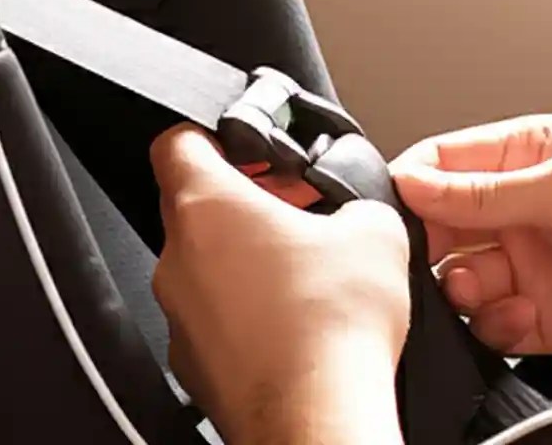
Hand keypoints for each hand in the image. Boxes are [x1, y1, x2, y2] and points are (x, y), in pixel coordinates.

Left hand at [150, 124, 408, 444]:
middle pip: (196, 207)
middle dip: (248, 201)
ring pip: (204, 265)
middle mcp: (178, 259)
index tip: (247, 146)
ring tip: (305, 271)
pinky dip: (246, 311)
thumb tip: (357, 212)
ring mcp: (179, 314)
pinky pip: (213, 318)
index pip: (176, 142)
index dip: (213, 135)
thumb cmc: (330, 329)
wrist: (317, 419)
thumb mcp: (375, 230)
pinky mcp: (193, 361)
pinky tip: (295, 322)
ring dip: (248, 258)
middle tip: (296, 209)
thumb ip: (357, 201)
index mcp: (206, 208)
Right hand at [389, 114, 551, 357]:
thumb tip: (411, 182)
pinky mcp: (539, 314)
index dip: (410, 186)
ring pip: (456, 279)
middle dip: (428, 246)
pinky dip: (495, 324)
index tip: (394, 209)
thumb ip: (482, 191)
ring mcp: (526, 263)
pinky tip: (525, 312)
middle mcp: (516, 210)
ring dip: (460, 287)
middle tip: (431, 257)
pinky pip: (489, 324)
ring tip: (482, 287)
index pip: (439, 165)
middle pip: (437, 227)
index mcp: (520, 157)